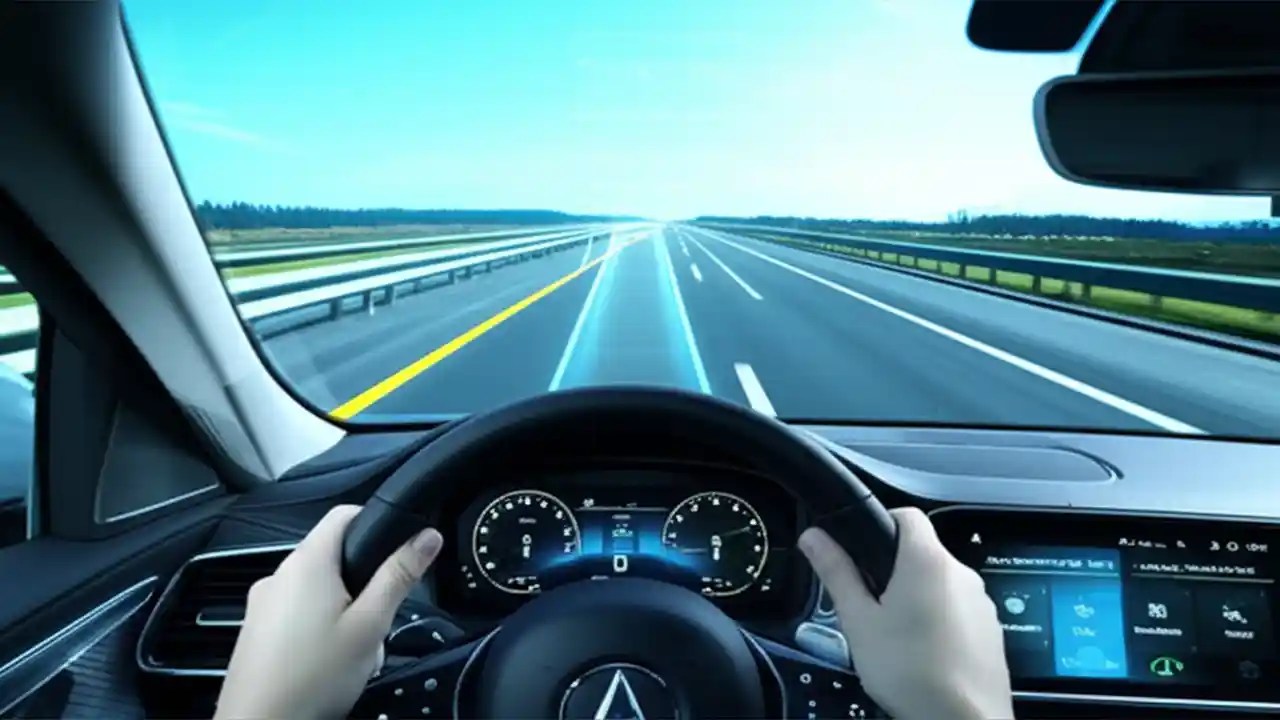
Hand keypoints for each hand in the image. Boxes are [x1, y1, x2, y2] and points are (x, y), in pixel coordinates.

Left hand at [214, 505, 443, 719]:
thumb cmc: (317, 674)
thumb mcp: (370, 625)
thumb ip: (399, 575)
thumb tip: (428, 535)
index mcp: (307, 561)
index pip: (343, 514)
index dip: (375, 522)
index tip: (399, 552)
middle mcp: (278, 573)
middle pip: (332, 556)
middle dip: (363, 582)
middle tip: (379, 620)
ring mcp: (262, 603)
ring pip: (316, 589)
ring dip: (343, 609)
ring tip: (357, 651)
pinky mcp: (254, 630)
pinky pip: (296, 612)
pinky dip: (318, 627)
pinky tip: (328, 663)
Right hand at [798, 507, 1013, 719]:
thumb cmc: (909, 672)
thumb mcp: (859, 622)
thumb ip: (837, 573)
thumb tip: (813, 538)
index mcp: (927, 561)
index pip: (906, 515)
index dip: (881, 525)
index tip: (863, 553)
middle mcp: (962, 574)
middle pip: (922, 553)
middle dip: (894, 572)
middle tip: (870, 607)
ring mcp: (982, 603)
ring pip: (941, 585)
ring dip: (919, 599)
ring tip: (896, 638)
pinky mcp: (992, 630)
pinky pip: (959, 612)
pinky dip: (941, 623)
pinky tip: (924, 655)